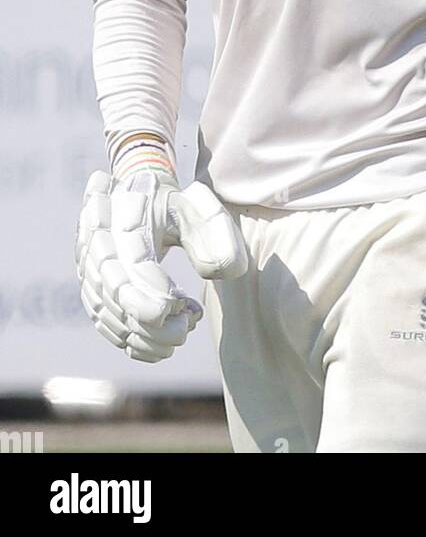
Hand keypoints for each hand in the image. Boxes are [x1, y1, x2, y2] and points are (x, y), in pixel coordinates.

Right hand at [74, 169, 247, 361]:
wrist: (134, 189)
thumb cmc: (171, 201)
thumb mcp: (196, 205)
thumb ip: (214, 232)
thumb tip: (224, 273)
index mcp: (124, 217)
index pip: (130, 265)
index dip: (152, 293)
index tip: (182, 306)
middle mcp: (98, 245)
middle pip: (115, 295)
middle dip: (150, 322)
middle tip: (185, 329)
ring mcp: (90, 268)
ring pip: (108, 315)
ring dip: (144, 336)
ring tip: (181, 333)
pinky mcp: (91, 288)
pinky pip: (104, 323)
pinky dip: (131, 342)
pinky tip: (161, 346)